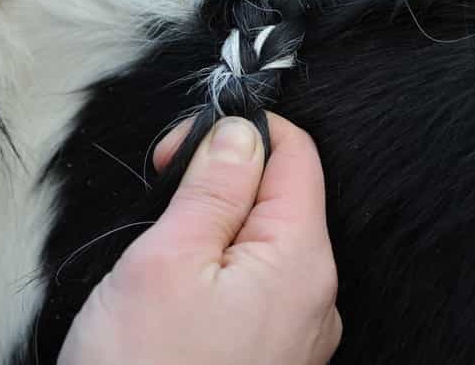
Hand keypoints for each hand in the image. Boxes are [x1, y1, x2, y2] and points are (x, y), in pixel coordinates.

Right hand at [59, 113, 341, 364]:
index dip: (241, 132)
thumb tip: (242, 132)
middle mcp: (313, 297)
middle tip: (161, 197)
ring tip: (162, 254)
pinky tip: (177, 292)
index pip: (298, 156)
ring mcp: (296, 330)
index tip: (184, 144)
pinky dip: (219, 268)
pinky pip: (256, 285)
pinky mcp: (270, 353)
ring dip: (215, 225)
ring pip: (264, 240)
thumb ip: (214, 186)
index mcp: (301, 262)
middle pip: (282, 196)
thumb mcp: (168, 260)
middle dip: (221, 180)